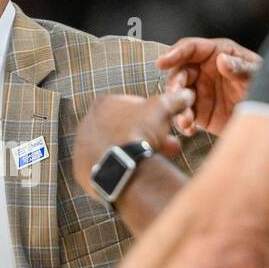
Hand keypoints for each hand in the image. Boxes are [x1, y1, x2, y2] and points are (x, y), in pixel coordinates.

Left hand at [73, 88, 194, 199]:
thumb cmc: (140, 134)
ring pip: (115, 148)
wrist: (122, 169)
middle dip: (147, 136)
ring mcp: (81, 148)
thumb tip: (187, 94)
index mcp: (102, 104)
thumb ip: (174, 99)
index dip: (153, 116)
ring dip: (136, 152)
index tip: (166, 126)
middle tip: (168, 146)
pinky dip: (121, 167)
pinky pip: (105, 166)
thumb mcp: (162, 110)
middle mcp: (87, 124)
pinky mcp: (81, 170)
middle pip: (123, 129)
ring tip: (157, 162)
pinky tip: (137, 174)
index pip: (131, 106)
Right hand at [156, 37, 261, 135]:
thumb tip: (222, 60)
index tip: (163, 62)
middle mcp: (204, 70)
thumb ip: (241, 68)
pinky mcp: (199, 111)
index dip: (175, 53)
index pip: (191, 48)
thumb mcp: (256, 76)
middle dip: (174, 85)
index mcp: (217, 53)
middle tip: (174, 96)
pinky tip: (190, 130)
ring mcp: (199, 91)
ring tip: (185, 120)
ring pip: (177, 96)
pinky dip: (183, 123)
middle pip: (180, 72)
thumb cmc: (266, 87)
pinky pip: (184, 115)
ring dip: (177, 107)